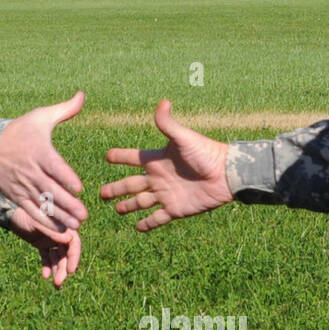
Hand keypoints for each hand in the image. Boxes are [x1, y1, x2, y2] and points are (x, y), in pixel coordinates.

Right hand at [0, 91, 86, 232]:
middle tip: (84, 216)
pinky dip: (44, 223)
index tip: (78, 187)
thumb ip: (64, 109)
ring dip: (58, 217)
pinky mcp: (17, 196)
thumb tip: (83, 95)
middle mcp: (31, 171)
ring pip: (42, 205)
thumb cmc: (18, 131)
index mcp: (39, 151)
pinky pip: (31, 212)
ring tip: (75, 227)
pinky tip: (59, 231)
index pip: (53, 166)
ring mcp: (23, 186)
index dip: (65, 177)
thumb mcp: (39, 117)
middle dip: (67, 205)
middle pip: (50, 190)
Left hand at [8, 208, 80, 287]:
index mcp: (63, 225)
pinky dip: (47, 266)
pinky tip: (45, 275)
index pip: (74, 243)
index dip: (74, 257)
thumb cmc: (24, 214)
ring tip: (56, 284)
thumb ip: (52, 230)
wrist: (10, 213)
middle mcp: (59, 233)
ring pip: (57, 258)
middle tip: (58, 282)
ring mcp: (51, 239)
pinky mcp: (42, 244)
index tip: (71, 271)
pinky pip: (47, 257)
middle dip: (64, 269)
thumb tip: (69, 238)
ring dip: (58, 271)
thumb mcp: (38, 222)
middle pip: (66, 254)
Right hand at [99, 100, 232, 231]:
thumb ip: (168, 124)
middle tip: (101, 194)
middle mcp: (158, 178)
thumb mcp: (184, 138)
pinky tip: (138, 227)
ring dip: (128, 206)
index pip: (133, 157)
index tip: (107, 156)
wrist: (227, 175)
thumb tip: (163, 102)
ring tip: (117, 210)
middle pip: (130, 184)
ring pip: (140, 202)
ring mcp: (166, 195)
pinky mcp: (175, 209)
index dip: (120, 156)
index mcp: (157, 160)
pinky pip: (158, 218)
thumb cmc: (206, 153)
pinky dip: (147, 224)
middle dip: (115, 189)